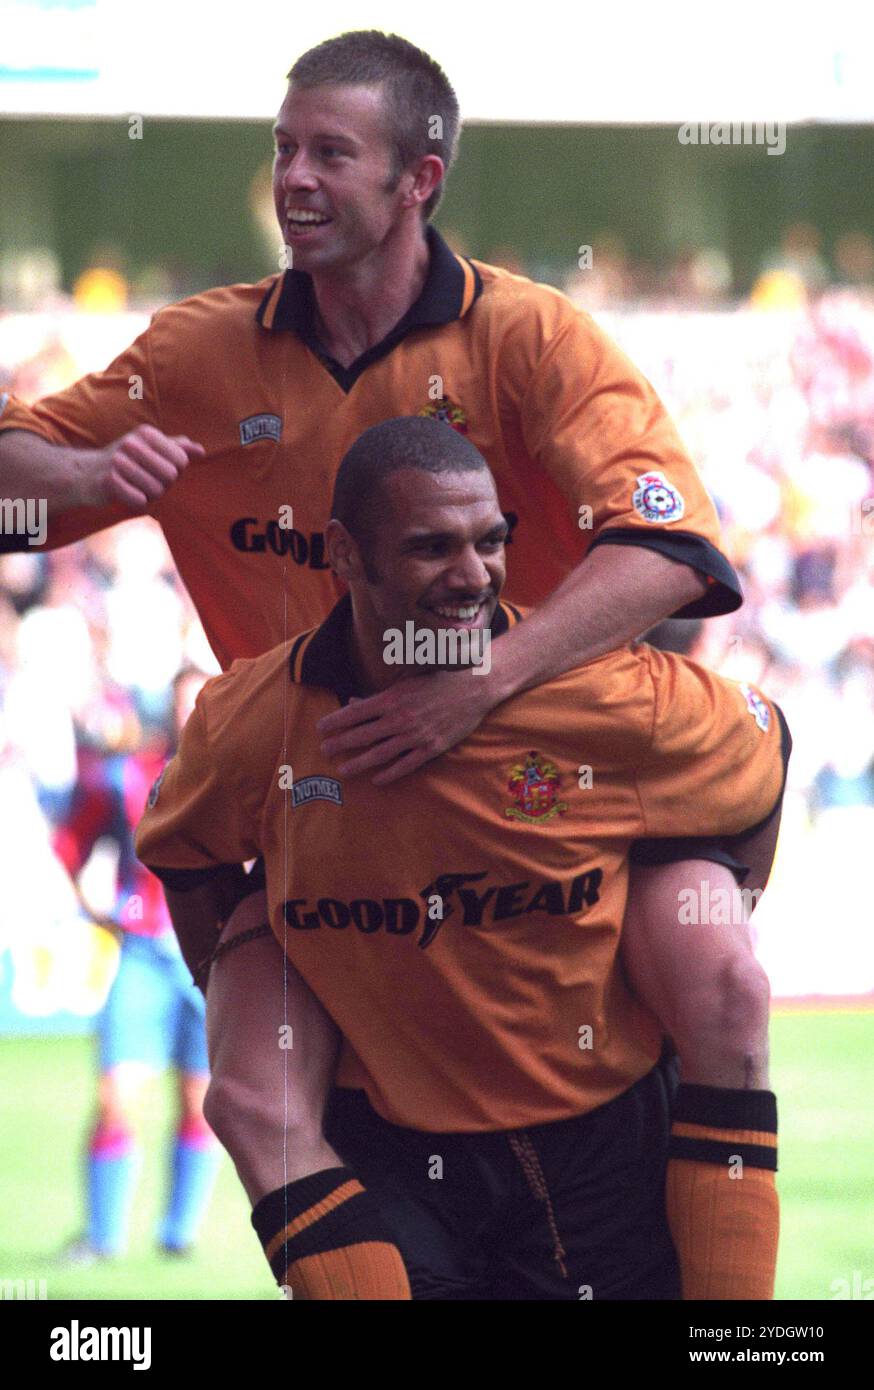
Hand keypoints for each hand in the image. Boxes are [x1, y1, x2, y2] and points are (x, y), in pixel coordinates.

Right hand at [76, 424, 204, 509]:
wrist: (85, 473)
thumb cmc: (126, 461)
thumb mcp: (150, 448)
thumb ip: (177, 448)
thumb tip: (200, 451)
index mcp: (146, 433)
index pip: (181, 461)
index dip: (174, 472)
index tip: (156, 469)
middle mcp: (132, 443)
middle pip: (171, 477)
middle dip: (162, 485)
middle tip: (144, 480)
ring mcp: (118, 461)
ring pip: (157, 491)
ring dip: (149, 495)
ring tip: (134, 486)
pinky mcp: (108, 481)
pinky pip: (140, 501)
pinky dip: (136, 503)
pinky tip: (125, 494)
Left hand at [317, 668, 497, 783]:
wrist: (474, 688)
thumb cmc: (438, 681)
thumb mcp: (406, 682)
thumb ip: (379, 695)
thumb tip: (354, 702)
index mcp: (392, 698)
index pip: (355, 713)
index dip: (335, 721)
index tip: (320, 728)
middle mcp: (400, 718)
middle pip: (363, 735)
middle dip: (340, 744)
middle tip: (323, 751)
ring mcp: (415, 735)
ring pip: (380, 754)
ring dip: (359, 763)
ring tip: (343, 770)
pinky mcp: (431, 748)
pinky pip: (406, 765)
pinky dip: (390, 774)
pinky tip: (376, 779)